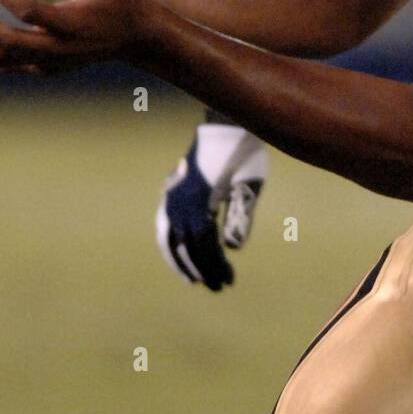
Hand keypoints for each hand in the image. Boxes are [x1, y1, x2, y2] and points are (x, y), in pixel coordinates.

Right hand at [156, 125, 268, 289]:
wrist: (225, 127)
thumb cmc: (243, 156)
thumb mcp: (249, 185)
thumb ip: (241, 217)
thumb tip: (233, 249)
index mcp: (201, 201)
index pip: (205, 245)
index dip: (215, 266)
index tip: (229, 280)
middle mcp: (180, 202)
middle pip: (188, 247)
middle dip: (202, 269)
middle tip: (217, 286)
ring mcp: (171, 198)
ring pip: (170, 240)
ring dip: (181, 262)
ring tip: (193, 279)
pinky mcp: (170, 193)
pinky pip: (163, 226)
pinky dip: (169, 245)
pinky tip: (178, 254)